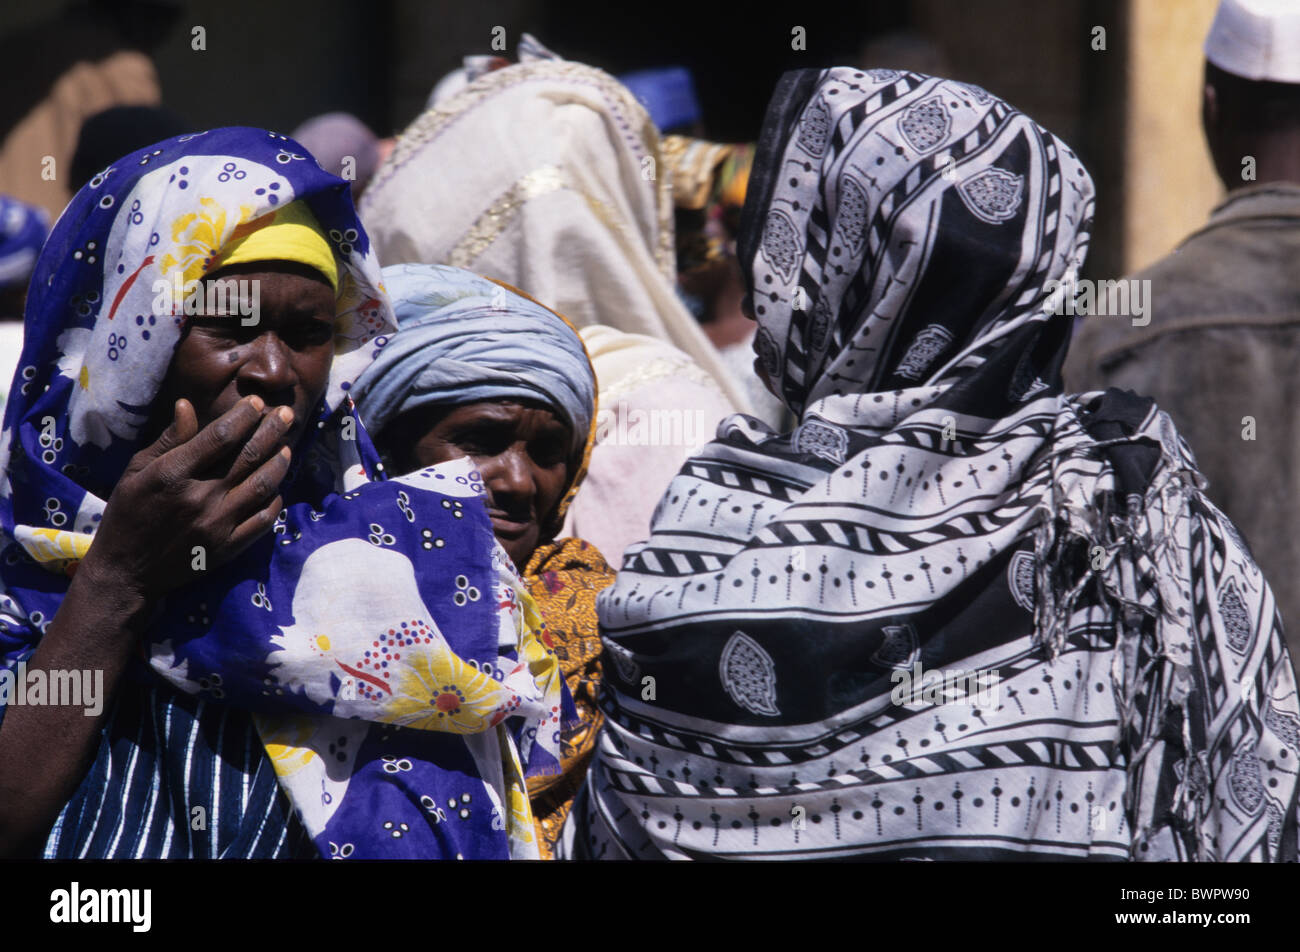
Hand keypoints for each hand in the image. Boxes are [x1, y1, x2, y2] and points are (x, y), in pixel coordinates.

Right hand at [82, 396, 295, 600]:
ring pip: (262, 485)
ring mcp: (217, 524)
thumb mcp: (137, 472)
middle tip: (286, 414)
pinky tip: (277, 487)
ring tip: (287, 447)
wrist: (126, 571)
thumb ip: (168, 440)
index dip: (242, 417)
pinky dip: (275, 501)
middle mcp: (199, 498)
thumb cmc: (128, 514)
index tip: (256, 402)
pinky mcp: (228, 548)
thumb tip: (188, 405)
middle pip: (247, 457)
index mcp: (173, 475)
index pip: (219, 437)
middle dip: (271, 431)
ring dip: (279, 463)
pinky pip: (263, 520)